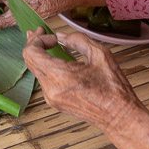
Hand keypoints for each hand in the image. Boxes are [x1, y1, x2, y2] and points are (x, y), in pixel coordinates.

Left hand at [24, 28, 143, 130]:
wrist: (119, 116)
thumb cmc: (114, 88)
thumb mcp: (100, 55)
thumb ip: (77, 40)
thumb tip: (61, 36)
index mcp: (59, 76)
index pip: (31, 53)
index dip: (37, 40)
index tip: (52, 36)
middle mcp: (50, 89)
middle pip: (29, 61)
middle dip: (34, 43)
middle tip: (40, 31)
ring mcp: (50, 97)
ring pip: (35, 70)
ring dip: (39, 55)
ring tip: (47, 43)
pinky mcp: (54, 101)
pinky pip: (43, 79)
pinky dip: (46, 66)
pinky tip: (54, 59)